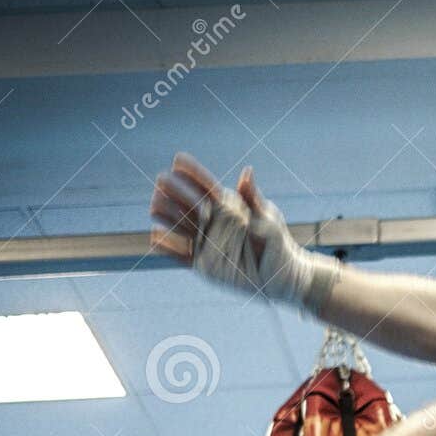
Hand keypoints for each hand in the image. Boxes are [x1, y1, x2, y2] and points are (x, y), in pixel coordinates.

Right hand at [148, 152, 337, 313]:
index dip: (193, 173)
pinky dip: (168, 247)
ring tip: (155, 206)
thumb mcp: (268, 219)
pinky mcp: (203, 263)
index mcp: (227, 206)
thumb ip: (253, 200)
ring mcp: (206, 242)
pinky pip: (181, 255)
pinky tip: (156, 237)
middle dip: (173, 191)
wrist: (281, 276)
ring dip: (166, 215)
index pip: (206, 186)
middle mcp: (212, 222)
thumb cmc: (277, 243)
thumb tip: (246, 173)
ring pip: (180, 226)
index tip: (179, 160)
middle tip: (162, 182)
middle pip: (187, 204)